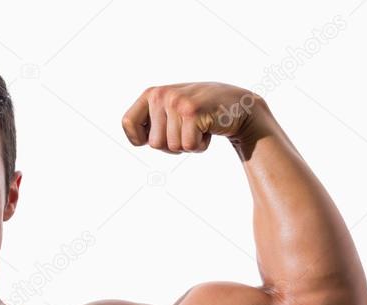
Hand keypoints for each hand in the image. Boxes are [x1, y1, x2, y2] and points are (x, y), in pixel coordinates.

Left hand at [120, 82, 270, 153]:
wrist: (239, 105)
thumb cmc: (202, 112)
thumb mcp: (172, 109)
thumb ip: (152, 119)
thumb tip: (137, 140)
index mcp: (152, 94)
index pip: (127, 123)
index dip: (139, 139)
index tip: (155, 137)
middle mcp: (161, 95)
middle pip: (154, 144)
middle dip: (173, 145)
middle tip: (189, 128)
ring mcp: (177, 102)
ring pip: (172, 147)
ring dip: (189, 144)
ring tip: (200, 126)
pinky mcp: (193, 112)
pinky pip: (189, 147)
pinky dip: (200, 146)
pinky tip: (209, 129)